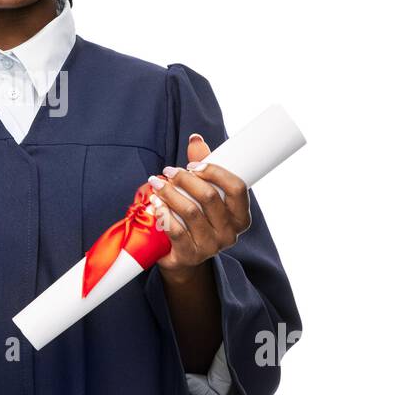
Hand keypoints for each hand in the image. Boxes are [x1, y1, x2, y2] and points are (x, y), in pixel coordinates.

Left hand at [147, 134, 250, 276]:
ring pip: (191, 212)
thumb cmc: (195, 219)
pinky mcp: (190, 255)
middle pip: (210, 197)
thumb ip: (202, 168)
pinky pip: (176, 231)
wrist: (182, 255)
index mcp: (240, 217)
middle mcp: (229, 233)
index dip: (215, 171)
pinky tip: (155, 202)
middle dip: (186, 179)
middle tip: (168, 170)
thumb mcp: (202, 195)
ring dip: (170, 193)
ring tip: (156, 183)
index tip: (193, 164)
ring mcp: (211, 247)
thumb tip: (195, 138)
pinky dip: (163, 213)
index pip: (237, 188)